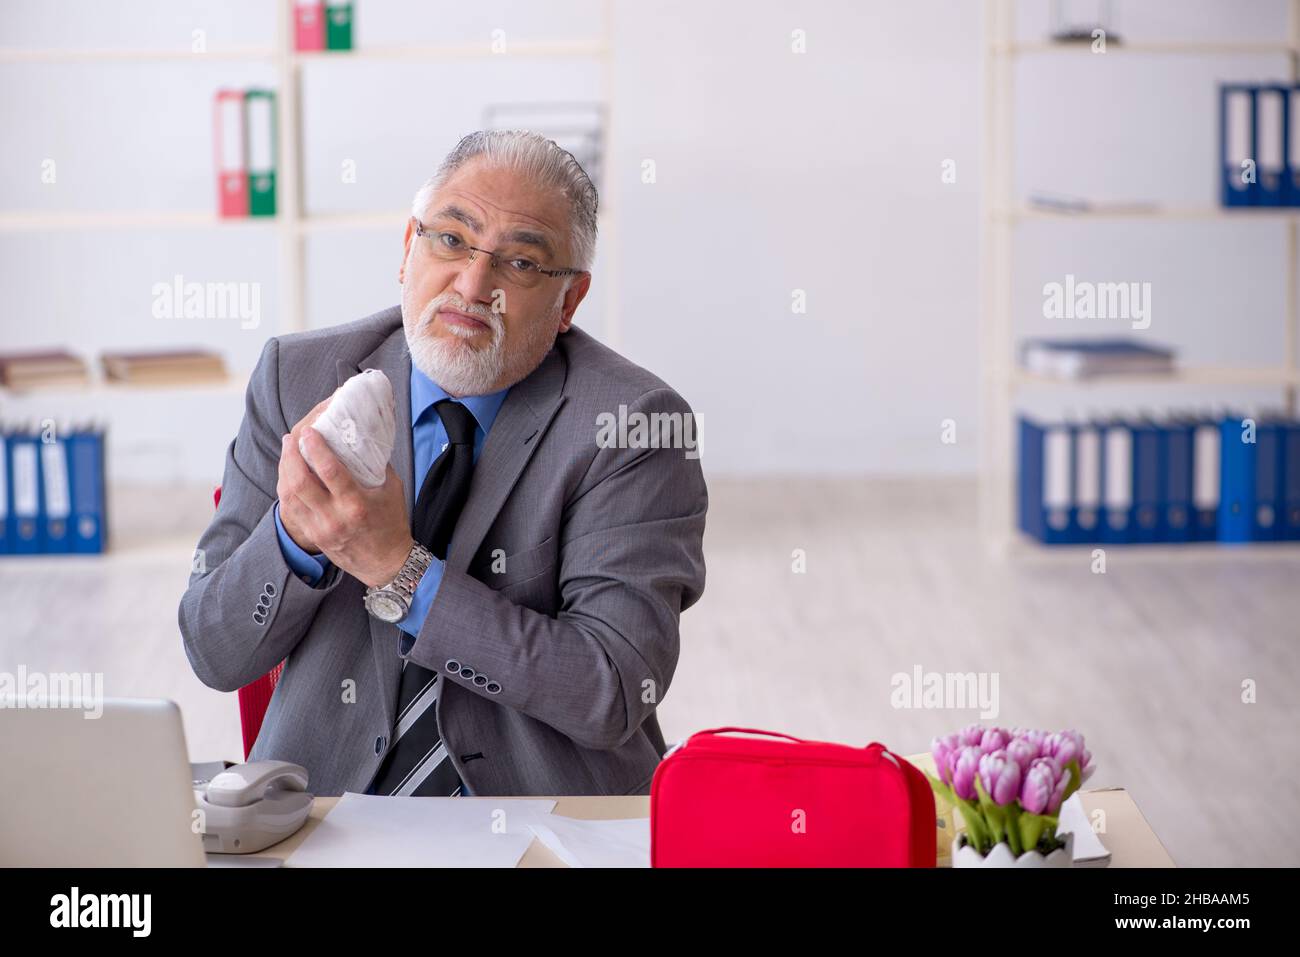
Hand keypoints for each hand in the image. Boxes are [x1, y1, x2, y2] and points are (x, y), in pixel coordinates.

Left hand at [277, 410, 413, 588]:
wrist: (385, 564)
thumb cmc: (392, 523)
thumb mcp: (392, 490)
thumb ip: (375, 464)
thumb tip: (360, 438)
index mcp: (356, 504)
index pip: (329, 471)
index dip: (315, 448)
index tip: (309, 430)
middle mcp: (334, 517)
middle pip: (300, 482)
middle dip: (292, 455)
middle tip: (292, 437)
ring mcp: (320, 529)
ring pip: (289, 495)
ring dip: (284, 469)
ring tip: (288, 450)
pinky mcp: (312, 535)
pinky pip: (290, 508)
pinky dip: (286, 487)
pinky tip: (288, 473)